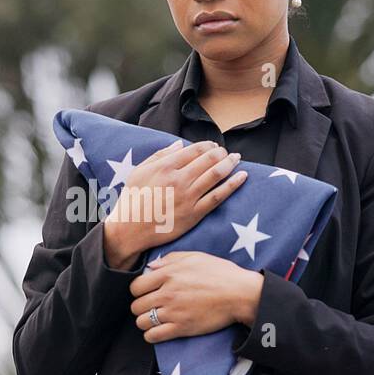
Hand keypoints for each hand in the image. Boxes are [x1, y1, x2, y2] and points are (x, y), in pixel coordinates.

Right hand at [103, 140, 246, 268]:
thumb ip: (159, 155)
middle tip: (225, 152)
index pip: (195, 149)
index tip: (213, 146)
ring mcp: (188, 197)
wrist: (130, 230)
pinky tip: (242, 176)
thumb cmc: (133, 199)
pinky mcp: (194, 214)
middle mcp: (179, 179)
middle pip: (208, 159)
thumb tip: (179, 144)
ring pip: (216, 174)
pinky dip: (233, 184)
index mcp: (166, 167)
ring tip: (236, 158)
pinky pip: (218, 196)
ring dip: (230, 163)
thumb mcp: (139, 171)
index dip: (208, 145)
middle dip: (221, 153)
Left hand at [129, 251, 263, 342]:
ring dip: (145, 322)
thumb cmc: (220, 273)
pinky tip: (159, 331)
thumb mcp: (195, 257)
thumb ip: (169, 259)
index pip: (135, 287)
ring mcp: (173, 312)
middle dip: (141, 307)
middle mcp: (167, 293)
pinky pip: (153, 336)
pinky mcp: (181, 328)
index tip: (146, 293)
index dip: (139, 291)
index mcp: (168, 274)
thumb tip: (150, 267)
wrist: (240, 294)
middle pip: (136, 306)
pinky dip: (152, 335)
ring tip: (155, 319)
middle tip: (151, 307)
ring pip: (142, 322)